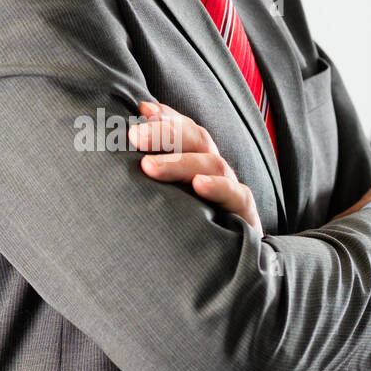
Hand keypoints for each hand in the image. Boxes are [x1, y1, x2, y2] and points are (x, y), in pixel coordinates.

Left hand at [128, 101, 262, 234]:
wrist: (230, 258)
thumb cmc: (191, 220)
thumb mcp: (169, 192)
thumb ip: (152, 165)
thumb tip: (126, 136)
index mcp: (196, 157)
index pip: (184, 128)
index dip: (165, 117)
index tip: (140, 112)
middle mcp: (213, 167)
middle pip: (195, 138)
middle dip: (164, 133)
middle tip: (134, 136)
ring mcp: (229, 186)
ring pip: (210, 163)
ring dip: (179, 161)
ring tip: (149, 166)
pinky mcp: (243, 211)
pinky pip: (234, 194)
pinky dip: (217, 186)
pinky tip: (198, 185)